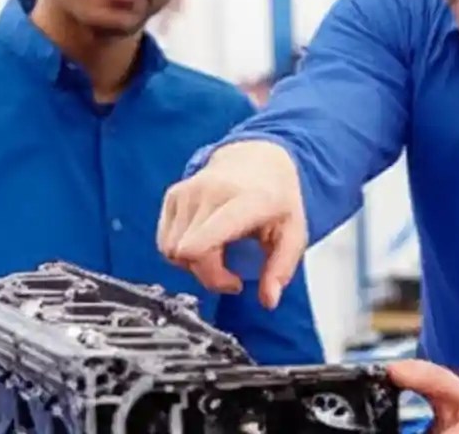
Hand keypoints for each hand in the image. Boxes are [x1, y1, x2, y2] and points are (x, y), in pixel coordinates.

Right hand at [156, 140, 306, 308]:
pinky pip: (165, 242)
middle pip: (188, 254)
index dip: (210, 273)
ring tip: (218, 256)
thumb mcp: (294, 234)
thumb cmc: (276, 198)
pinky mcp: (174, 195)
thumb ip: (281, 269)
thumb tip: (268, 300)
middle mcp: (210, 192)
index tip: (234, 283)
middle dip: (208, 276)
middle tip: (231, 276)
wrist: (258, 159)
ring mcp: (188, 191)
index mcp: (245, 201)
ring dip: (193, 264)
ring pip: (172, 251)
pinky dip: (181, 252)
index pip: (205, 241)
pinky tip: (204, 244)